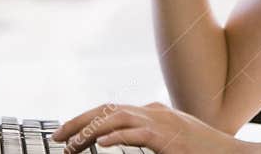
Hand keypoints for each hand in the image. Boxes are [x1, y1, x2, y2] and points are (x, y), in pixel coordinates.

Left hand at [52, 102, 249, 153]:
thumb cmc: (204, 153)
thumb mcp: (171, 143)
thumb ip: (149, 138)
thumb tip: (119, 141)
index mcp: (154, 113)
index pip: (112, 111)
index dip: (86, 120)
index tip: (66, 134)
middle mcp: (156, 113)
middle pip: (108, 110)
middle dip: (79, 122)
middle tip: (56, 138)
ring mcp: (164, 123)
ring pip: (117, 119)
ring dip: (89, 131)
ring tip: (70, 145)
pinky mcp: (170, 139)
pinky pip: (138, 134)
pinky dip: (117, 137)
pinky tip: (100, 146)